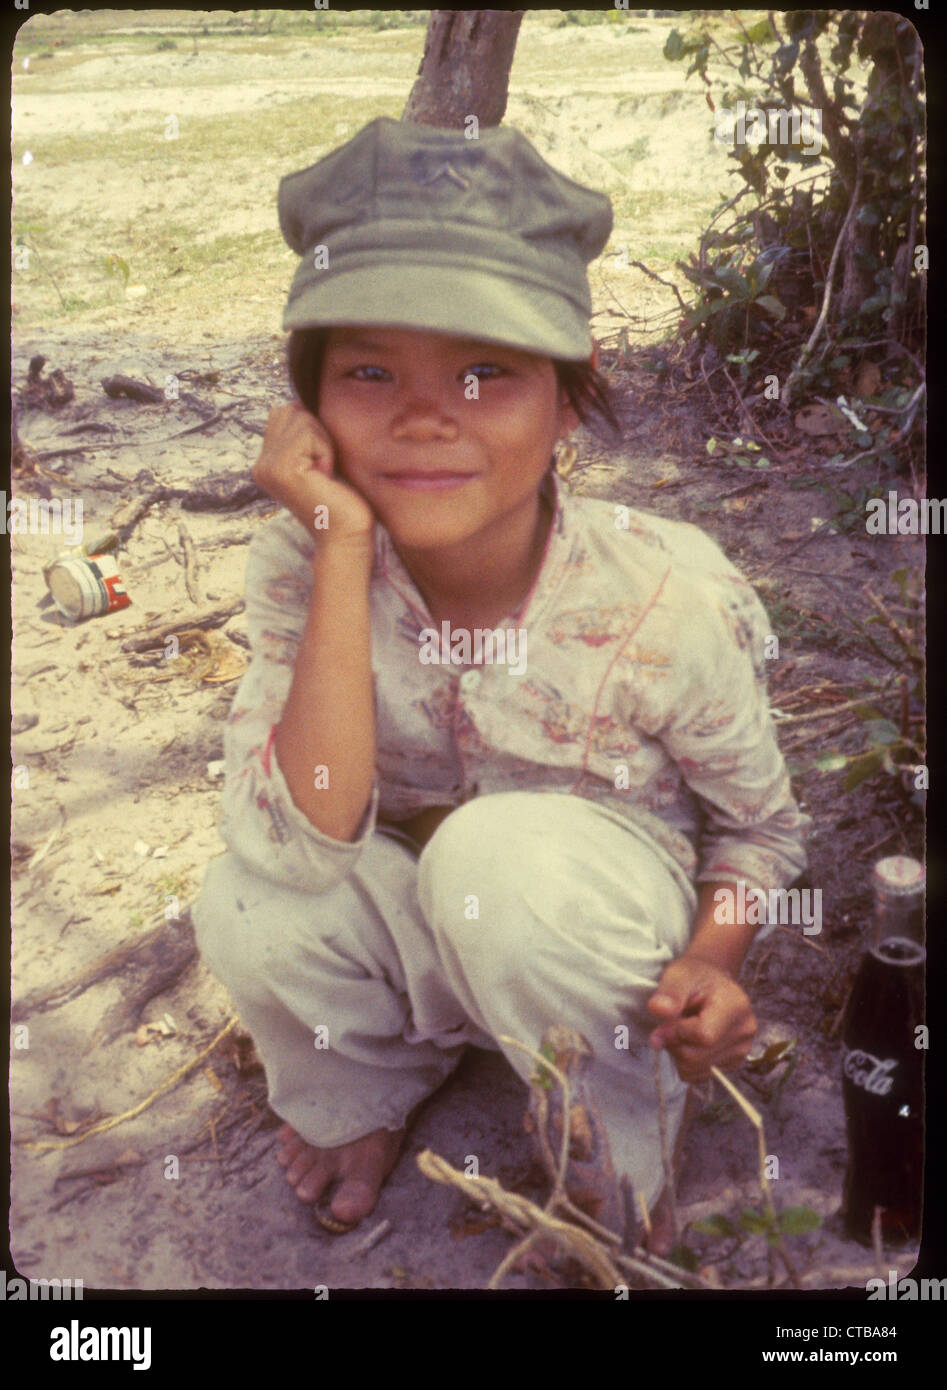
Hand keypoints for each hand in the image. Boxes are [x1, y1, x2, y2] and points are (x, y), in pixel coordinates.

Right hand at [252, 400, 373, 541]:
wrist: (348, 535)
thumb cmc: (345, 499)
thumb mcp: (322, 459)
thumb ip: (307, 434)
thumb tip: (302, 398)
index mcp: (267, 462)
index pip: (286, 412)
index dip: (314, 429)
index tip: (324, 465)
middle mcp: (261, 465)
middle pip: (291, 409)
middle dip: (318, 432)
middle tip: (325, 469)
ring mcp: (267, 467)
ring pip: (300, 417)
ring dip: (324, 441)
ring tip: (326, 473)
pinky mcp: (281, 469)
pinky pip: (308, 432)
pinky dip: (326, 449)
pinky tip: (326, 476)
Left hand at [646, 955, 756, 1083]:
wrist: (712, 983)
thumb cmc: (695, 977)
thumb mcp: (679, 975)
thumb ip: (669, 993)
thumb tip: (658, 1010)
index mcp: (736, 1006)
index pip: (703, 1035)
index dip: (676, 1032)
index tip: (665, 1020)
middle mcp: (745, 1032)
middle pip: (697, 1057)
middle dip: (674, 1043)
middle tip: (673, 1023)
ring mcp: (741, 1051)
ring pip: (695, 1070)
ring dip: (679, 1053)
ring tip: (683, 1029)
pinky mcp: (732, 1064)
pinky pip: (699, 1076)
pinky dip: (686, 1063)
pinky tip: (690, 1041)